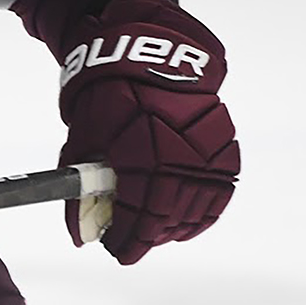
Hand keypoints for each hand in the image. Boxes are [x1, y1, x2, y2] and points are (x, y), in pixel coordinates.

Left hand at [57, 0, 238, 264]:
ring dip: (171, 229)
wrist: (151, 55)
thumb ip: (81, 191)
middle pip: (166, 221)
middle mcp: (179, 159)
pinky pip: (218, 197)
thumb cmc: (109, 94)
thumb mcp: (84, 139)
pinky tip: (184, 219)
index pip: (138, 219)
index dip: (125, 241)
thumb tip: (80, 236)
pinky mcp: (225, 151)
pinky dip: (201, 213)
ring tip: (154, 230)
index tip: (114, 250)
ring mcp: (207, 156)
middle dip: (145, 237)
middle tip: (130, 241)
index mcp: (142, 156)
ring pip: (193, 213)